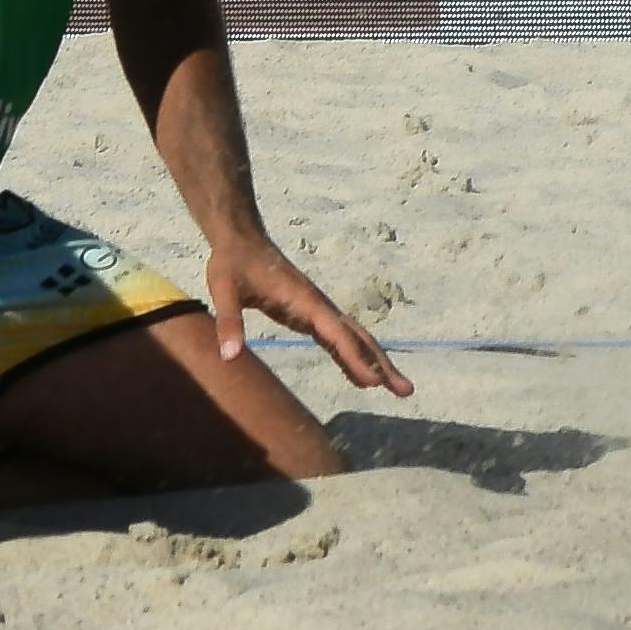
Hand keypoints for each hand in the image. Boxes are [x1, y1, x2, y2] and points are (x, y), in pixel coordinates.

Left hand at [207, 219, 410, 402]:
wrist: (241, 239)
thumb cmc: (232, 263)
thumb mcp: (223, 290)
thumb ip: (228, 322)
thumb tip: (230, 357)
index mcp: (304, 300)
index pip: (336, 334)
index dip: (354, 359)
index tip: (374, 383)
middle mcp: (319, 305)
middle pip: (358, 337)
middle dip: (382, 364)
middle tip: (406, 390)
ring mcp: (317, 309)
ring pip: (354, 338)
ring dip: (375, 362)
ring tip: (396, 388)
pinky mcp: (310, 314)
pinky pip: (338, 339)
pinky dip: (353, 358)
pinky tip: (360, 377)